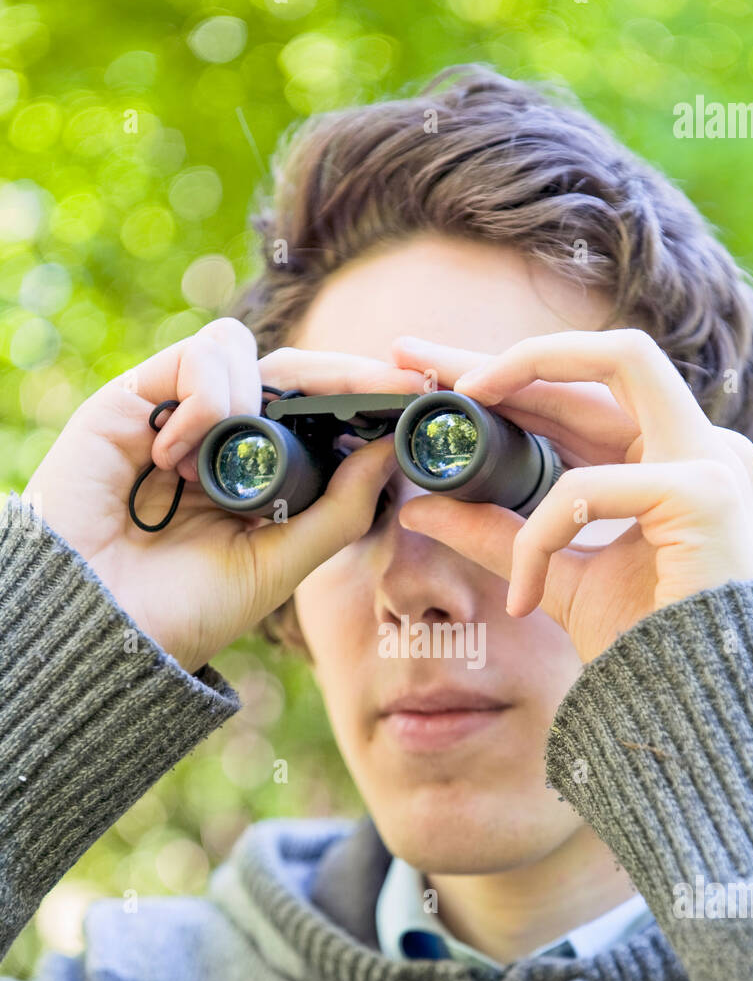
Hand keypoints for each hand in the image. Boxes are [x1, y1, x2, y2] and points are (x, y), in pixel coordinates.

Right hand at [21, 318, 424, 671]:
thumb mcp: (281, 564)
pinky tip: (180, 455)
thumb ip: (339, 510)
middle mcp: (222, 434)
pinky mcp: (133, 399)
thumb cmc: (186, 609)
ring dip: (255, 398)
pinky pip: (195, 356)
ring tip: (219, 469)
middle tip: (394, 384)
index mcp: (260, 471)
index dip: (367, 392)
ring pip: (243, 348)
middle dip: (347, 373)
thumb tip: (391, 450)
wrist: (103, 632)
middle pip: (292, 369)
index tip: (422, 392)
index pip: (319, 409)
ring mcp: (179, 413)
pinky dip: (206, 399)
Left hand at [392, 330, 752, 663]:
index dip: (512, 374)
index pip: (585, 396)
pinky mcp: (705, 491)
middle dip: (505, 348)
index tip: (432, 374)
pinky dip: (540, 534)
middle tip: (416, 355)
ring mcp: (711, 459)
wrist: (697, 717)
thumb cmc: (644, 649)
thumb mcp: (554, 576)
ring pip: (619, 362)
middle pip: (602, 356)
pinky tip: (526, 594)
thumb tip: (418, 504)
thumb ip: (496, 535)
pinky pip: (587, 488)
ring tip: (459, 404)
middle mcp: (699, 444)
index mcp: (669, 459)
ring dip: (528, 371)